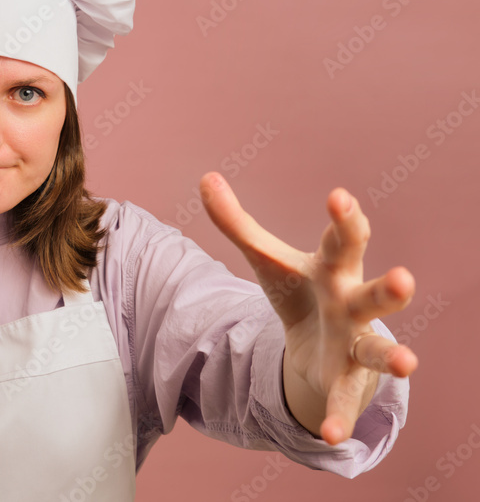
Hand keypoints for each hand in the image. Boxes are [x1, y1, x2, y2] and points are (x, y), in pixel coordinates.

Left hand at [199, 171, 417, 444]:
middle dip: (390, 289)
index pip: (345, 239)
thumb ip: (236, 222)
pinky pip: (344, 400)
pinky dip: (340, 417)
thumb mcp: (267, 258)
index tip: (338, 197)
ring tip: (408, 363)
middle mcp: (353, 303)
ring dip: (392, 354)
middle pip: (373, 294)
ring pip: (378, 347)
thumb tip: (205, 177)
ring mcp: (354, 343)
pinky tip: (332, 436)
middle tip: (403, 279)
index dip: (344, 218)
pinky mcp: (343, 378)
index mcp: (334, 268)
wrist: (318, 344)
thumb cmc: (300, 291)